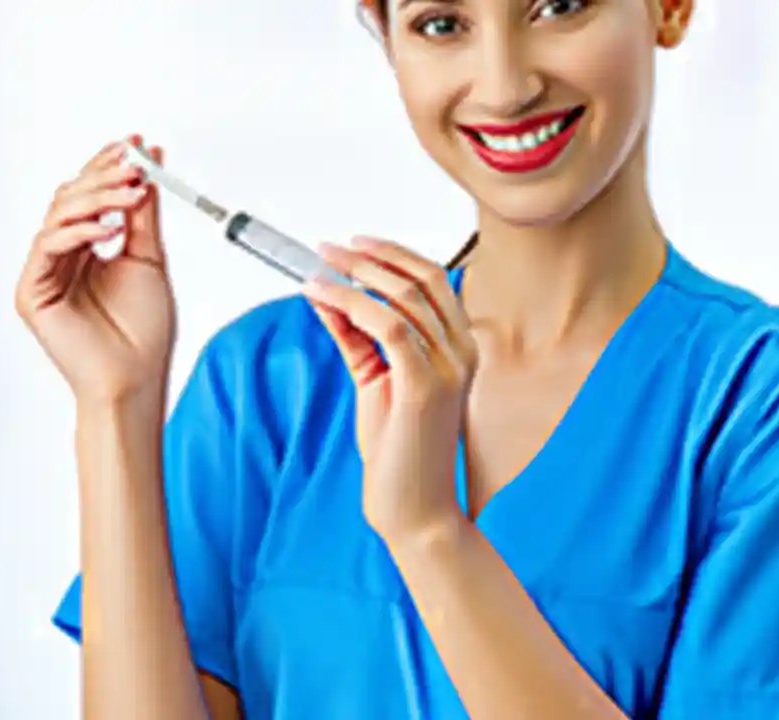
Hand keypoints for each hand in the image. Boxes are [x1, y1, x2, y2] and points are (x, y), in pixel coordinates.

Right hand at [15, 134, 176, 406]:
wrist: (136, 377)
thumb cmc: (142, 330)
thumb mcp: (149, 258)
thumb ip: (142, 215)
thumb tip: (148, 168)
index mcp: (87, 247)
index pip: (90, 195)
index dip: (108, 167)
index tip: (134, 145)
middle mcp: (62, 256)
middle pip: (70, 198)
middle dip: (104, 176)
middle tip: (135, 163)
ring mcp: (44, 272)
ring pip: (59, 215)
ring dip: (97, 197)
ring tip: (132, 193)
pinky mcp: (32, 292)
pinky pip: (48, 246)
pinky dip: (78, 230)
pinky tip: (109, 228)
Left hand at [304, 236, 478, 541]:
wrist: (416, 511)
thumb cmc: (398, 453)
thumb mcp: (374, 382)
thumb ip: (356, 339)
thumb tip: (326, 295)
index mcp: (459, 348)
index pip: (433, 280)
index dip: (392, 253)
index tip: (351, 244)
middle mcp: (462, 352)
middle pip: (422, 277)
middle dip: (371, 255)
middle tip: (327, 247)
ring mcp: (448, 368)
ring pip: (402, 296)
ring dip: (354, 274)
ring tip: (317, 268)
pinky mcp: (425, 387)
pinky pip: (387, 327)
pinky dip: (350, 303)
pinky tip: (320, 297)